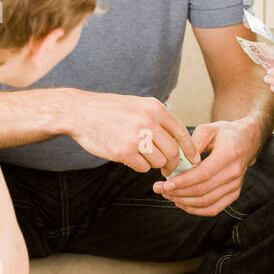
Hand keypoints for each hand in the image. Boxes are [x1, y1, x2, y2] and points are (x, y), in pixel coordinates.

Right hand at [65, 90, 198, 175]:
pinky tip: (129, 157)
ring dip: (153, 164)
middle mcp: (148, 121)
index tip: (193, 160)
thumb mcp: (138, 105)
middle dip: (173, 164)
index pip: (182, 132)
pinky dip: (139, 166)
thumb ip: (158, 120)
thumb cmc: (110, 110)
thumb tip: (179, 142)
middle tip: (168, 169)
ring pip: (159, 161)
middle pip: (173, 151)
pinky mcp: (123, 151)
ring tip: (141, 155)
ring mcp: (136, 137)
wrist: (80, 112)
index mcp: (155, 108)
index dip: (190, 149)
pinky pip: (142, 167)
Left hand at [152, 119, 258, 216]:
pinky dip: (195, 209)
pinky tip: (181, 202)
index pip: (203, 174)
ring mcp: (236, 185)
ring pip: (206, 202)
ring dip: (184, 202)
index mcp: (229, 154)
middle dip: (178, 192)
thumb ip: (193, 143)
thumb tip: (178, 160)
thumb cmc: (225, 133)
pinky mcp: (234, 194)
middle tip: (159, 189)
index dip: (183, 182)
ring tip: (167, 195)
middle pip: (203, 190)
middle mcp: (234, 173)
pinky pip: (213, 208)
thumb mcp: (208, 129)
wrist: (247, 141)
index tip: (165, 183)